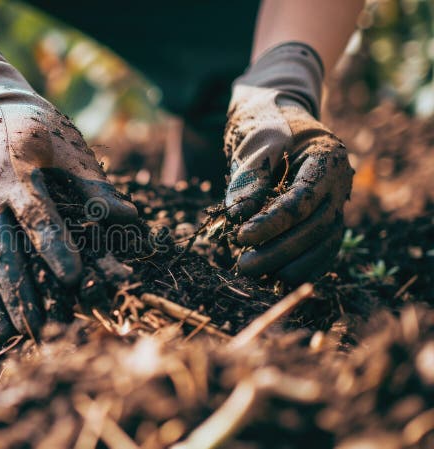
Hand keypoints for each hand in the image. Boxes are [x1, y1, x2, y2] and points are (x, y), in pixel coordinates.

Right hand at [0, 42, 136, 340]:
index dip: (54, 247)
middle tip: (39, 325)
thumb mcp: (68, 148)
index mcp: (15, 170)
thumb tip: (129, 216)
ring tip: (10, 334)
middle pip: (1, 247)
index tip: (73, 278)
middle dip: (20, 289)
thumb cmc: (39, 130)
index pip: (36, 214)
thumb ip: (93, 183)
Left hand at [224, 43, 353, 284]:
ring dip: (292, 265)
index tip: (241, 236)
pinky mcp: (327, 216)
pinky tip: (278, 280)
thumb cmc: (265, 123)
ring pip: (323, 242)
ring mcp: (337, 201)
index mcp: (326, 158)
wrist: (281, 117)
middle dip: (279, 250)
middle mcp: (339, 182)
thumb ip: (249, 175)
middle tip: (243, 267)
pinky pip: (325, 248)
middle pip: (316, 227)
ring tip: (257, 277)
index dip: (272, 222)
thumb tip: (239, 216)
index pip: (302, 199)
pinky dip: (305, 267)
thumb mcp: (253, 140)